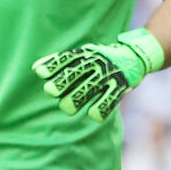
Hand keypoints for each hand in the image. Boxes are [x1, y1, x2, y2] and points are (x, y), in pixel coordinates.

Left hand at [32, 29, 164, 122]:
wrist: (135, 55)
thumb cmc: (100, 58)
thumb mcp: (83, 55)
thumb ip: (61, 62)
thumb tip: (36, 68)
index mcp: (85, 54)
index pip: (67, 58)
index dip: (53, 65)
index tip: (40, 73)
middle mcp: (97, 62)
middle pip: (76, 72)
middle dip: (63, 82)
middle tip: (51, 91)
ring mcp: (109, 74)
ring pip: (91, 87)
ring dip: (77, 98)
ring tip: (67, 107)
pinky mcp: (121, 86)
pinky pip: (110, 99)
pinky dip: (101, 107)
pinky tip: (92, 115)